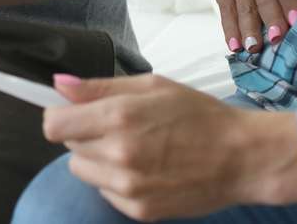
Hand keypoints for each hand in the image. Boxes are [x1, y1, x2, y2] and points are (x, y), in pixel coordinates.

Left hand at [43, 73, 296, 219]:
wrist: (242, 157)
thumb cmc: (198, 114)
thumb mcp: (150, 87)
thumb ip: (99, 87)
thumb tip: (58, 85)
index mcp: (118, 118)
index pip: (53, 126)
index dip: (60, 116)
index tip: (74, 113)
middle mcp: (118, 155)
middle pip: (68, 147)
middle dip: (85, 135)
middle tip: (117, 128)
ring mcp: (128, 187)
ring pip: (83, 172)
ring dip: (97, 160)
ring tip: (132, 149)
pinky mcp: (140, 211)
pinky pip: (106, 193)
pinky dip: (116, 183)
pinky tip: (146, 170)